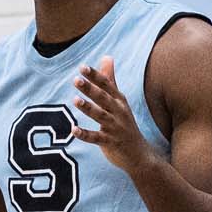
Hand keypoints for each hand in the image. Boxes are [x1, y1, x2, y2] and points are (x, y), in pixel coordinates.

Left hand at [72, 57, 156, 174]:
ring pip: (100, 116)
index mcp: (119, 101)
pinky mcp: (111, 143)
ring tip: (75, 100)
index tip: (82, 67)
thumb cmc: (125, 123)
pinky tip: (73, 130)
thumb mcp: (119, 101)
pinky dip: (85, 134)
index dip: (95, 76)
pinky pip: (96, 138)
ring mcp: (115, 128)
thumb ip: (110, 80)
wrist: (139, 154)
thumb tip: (107, 56)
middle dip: (90, 89)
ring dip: (88, 108)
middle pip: (103, 98)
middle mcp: (119, 112)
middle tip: (76, 79)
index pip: (107, 85)